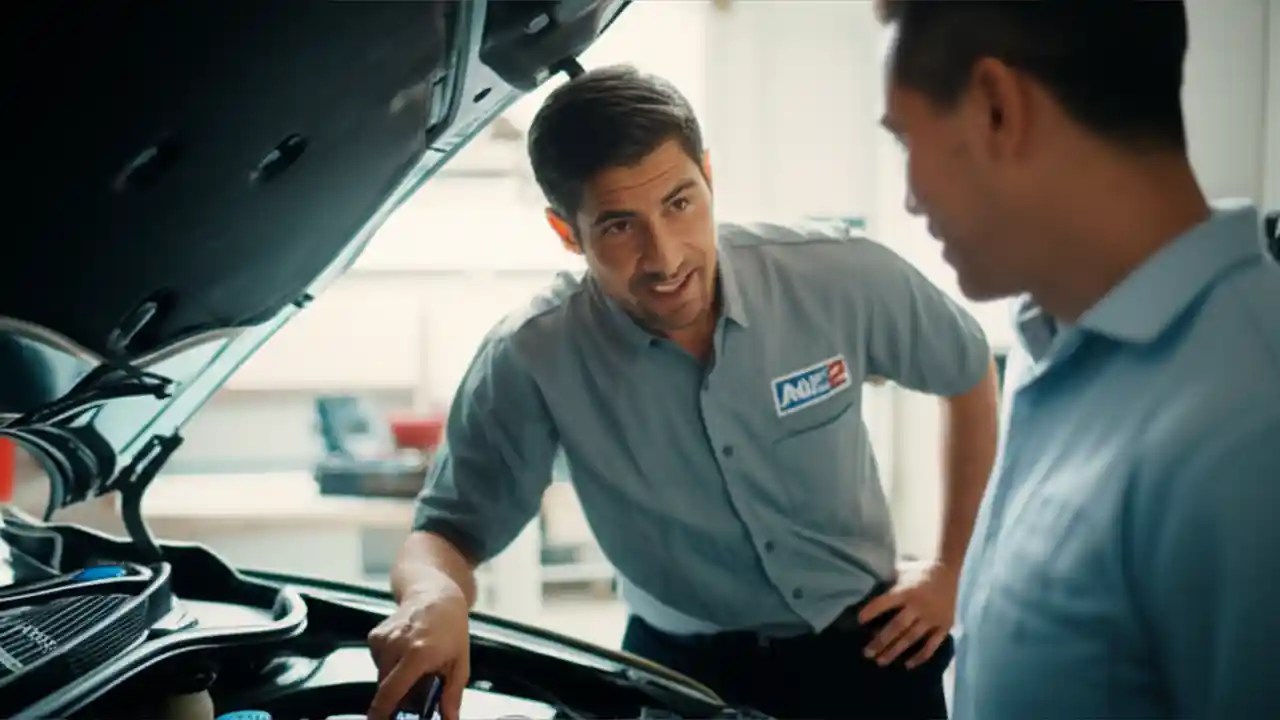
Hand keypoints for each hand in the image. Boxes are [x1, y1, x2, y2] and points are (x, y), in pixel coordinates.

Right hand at [367, 585, 470, 719]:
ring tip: (413, 666)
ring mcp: (383, 638)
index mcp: (419, 653)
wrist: (436, 595)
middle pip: (385, 687)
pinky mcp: (374, 635)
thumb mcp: (460, 663)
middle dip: (396, 696)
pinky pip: (377, 661)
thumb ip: (452, 696)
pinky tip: (403, 653)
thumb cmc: (451, 629)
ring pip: (381, 675)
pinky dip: (388, 664)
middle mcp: (397, 645)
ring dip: (393, 679)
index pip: (391, 691)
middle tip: (414, 692)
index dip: (382, 712)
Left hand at [857, 563, 957, 669]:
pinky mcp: (945, 626)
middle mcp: (919, 606)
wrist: (948, 571)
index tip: (859, 621)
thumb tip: (867, 590)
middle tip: (867, 653)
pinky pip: (932, 645)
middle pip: (897, 627)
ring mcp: (933, 618)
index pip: (885, 602)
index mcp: (907, 591)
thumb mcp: (903, 572)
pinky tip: (908, 665)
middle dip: (881, 641)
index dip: (872, 611)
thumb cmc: (920, 572)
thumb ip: (889, 583)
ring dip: (895, 651)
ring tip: (881, 661)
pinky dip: (920, 656)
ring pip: (911, 638)